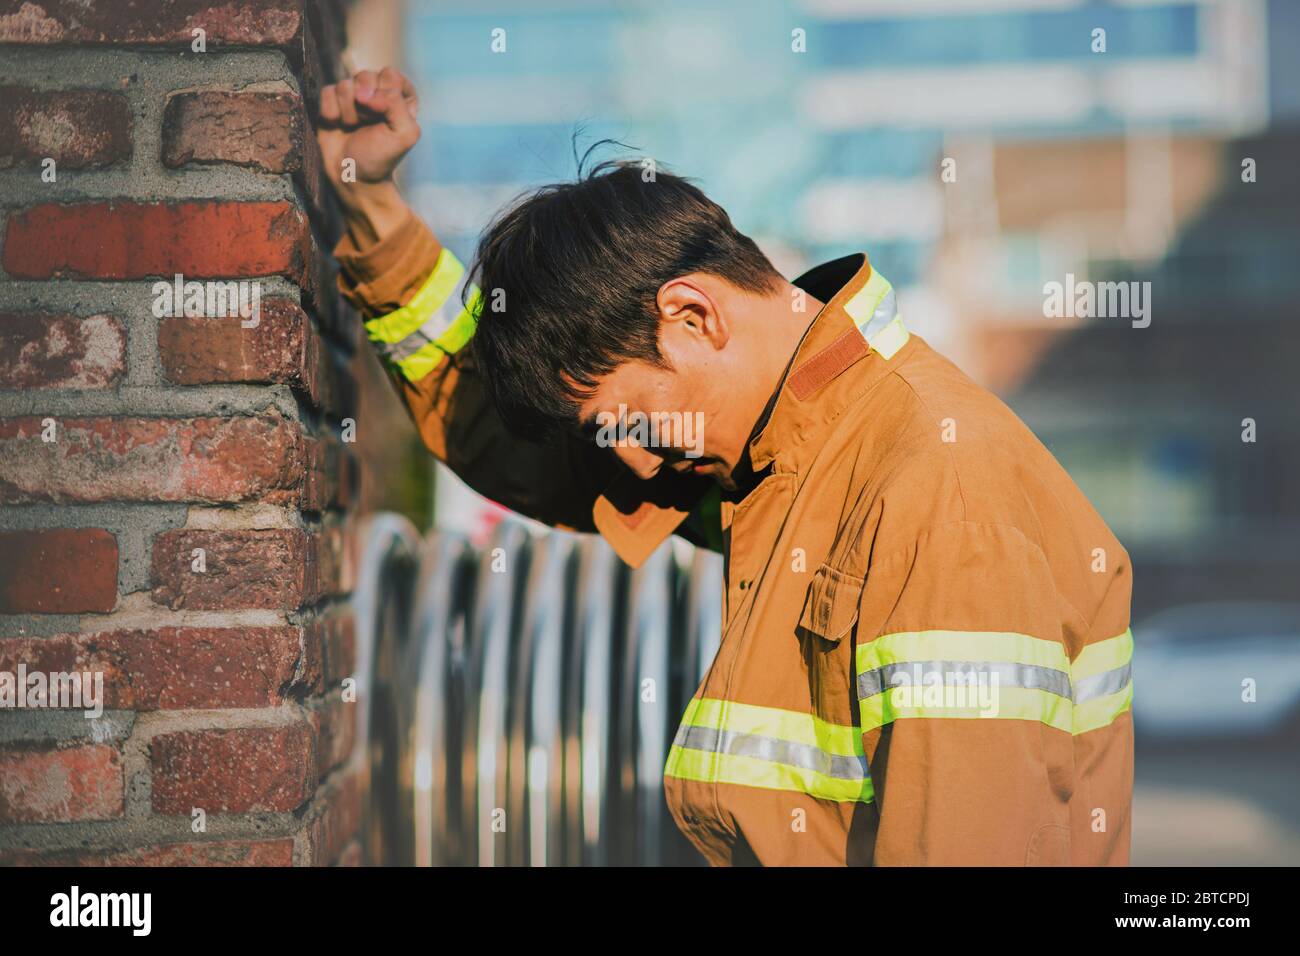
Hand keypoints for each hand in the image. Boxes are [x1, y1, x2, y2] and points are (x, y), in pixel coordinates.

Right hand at [317, 66, 420, 193]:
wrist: (350, 177)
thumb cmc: (380, 157)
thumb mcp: (404, 134)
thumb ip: (396, 103)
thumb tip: (368, 92)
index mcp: (401, 97)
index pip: (390, 75)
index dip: (383, 94)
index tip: (382, 115)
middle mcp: (377, 93)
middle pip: (365, 75)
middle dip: (363, 102)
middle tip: (366, 123)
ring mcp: (354, 96)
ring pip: (345, 84)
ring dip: (348, 111)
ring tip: (352, 128)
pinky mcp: (332, 102)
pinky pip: (326, 92)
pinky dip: (330, 112)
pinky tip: (337, 126)